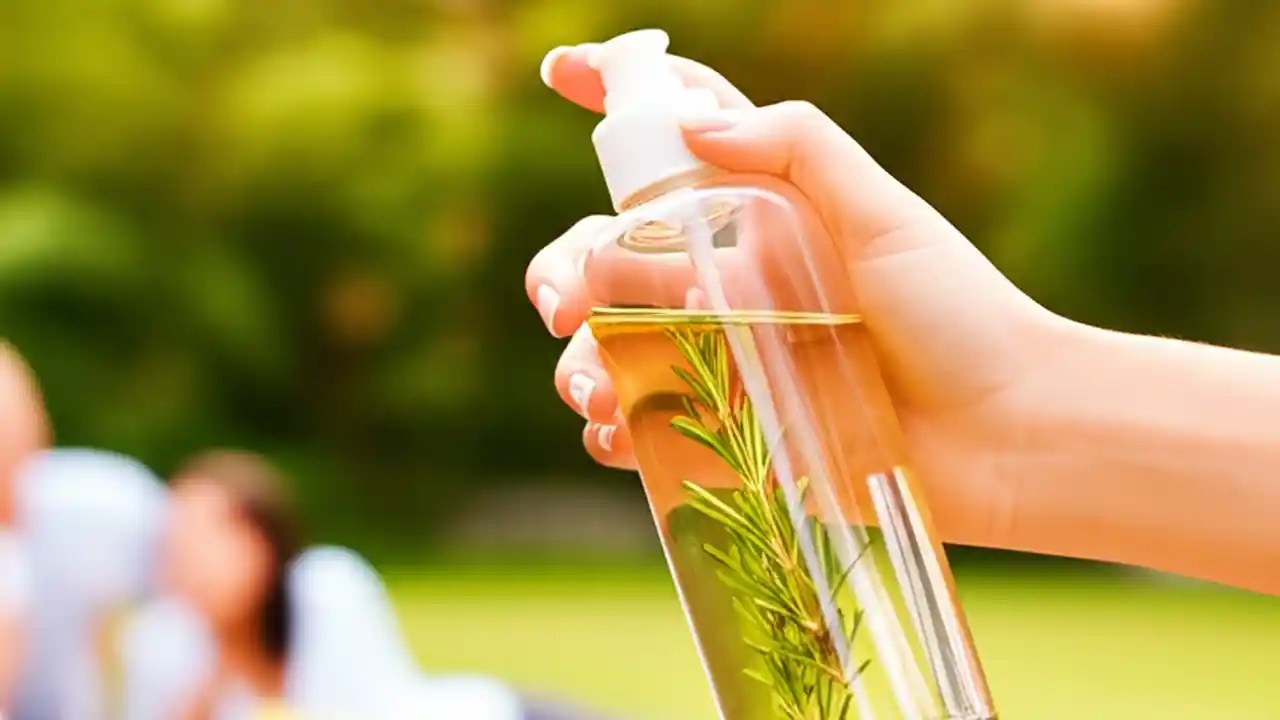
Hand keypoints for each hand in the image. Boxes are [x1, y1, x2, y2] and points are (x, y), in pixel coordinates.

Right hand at [526, 43, 1064, 546]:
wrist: (1006, 440)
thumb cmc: (958, 318)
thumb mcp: (884, 217)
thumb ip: (799, 150)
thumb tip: (693, 122)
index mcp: (761, 216)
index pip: (675, 142)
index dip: (617, 98)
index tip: (563, 75)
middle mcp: (730, 282)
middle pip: (610, 253)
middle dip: (564, 269)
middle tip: (564, 306)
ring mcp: (724, 359)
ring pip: (610, 345)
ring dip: (579, 362)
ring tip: (593, 394)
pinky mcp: (731, 434)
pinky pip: (645, 424)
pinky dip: (614, 431)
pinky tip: (617, 437)